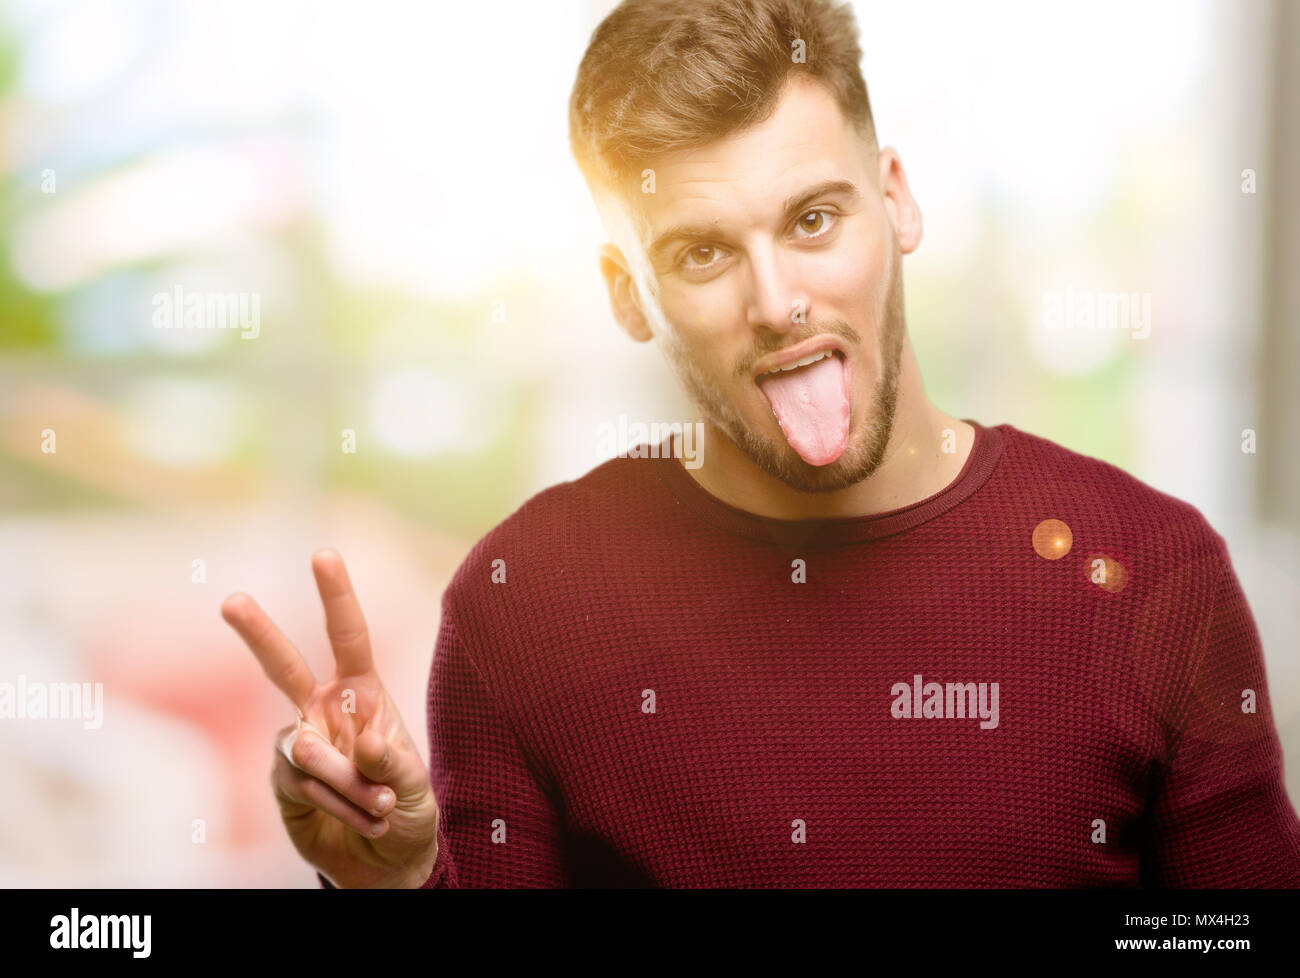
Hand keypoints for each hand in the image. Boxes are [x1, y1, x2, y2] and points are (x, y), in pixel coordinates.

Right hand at [221, 549, 438, 887]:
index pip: (348, 637)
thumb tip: (360, 740)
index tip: (322, 555)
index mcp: (363, 693)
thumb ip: (391, 764)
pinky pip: (299, 786)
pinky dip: (337, 805)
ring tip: (379, 807)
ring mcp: (299, 745)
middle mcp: (324, 711)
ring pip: (306, 750)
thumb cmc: (406, 810)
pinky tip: (358, 818)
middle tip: (232, 601)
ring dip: (347, 784)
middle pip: (284, 666)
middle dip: (258, 633)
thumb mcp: (416, 787)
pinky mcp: (282, 782)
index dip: (336, 597)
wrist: (384, 862)